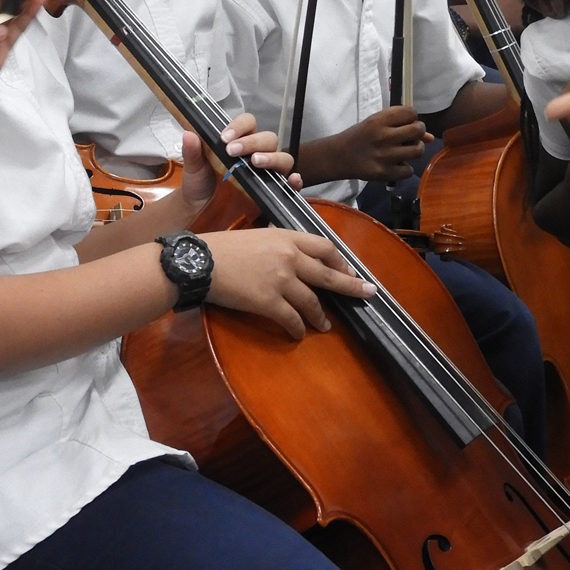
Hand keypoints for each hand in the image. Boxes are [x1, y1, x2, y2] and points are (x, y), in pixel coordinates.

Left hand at [178, 113, 299, 212]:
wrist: (201, 213)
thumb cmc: (200, 185)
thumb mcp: (194, 169)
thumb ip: (193, 152)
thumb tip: (189, 134)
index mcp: (239, 141)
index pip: (248, 123)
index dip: (240, 126)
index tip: (225, 137)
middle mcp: (257, 153)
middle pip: (268, 138)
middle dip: (253, 142)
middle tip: (233, 152)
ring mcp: (268, 173)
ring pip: (283, 158)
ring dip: (272, 158)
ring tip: (255, 163)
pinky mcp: (274, 192)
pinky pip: (291, 185)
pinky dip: (295, 182)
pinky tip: (292, 181)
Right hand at [201, 228, 374, 338]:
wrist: (201, 262)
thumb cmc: (222, 247)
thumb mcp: (256, 235)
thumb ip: (277, 244)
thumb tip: (290, 256)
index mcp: (286, 238)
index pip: (324, 248)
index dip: (340, 261)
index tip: (349, 270)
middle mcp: (289, 258)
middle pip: (328, 274)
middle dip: (351, 286)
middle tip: (368, 293)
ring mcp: (281, 281)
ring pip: (312, 301)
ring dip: (321, 316)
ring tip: (326, 326)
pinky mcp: (269, 302)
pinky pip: (291, 319)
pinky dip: (298, 328)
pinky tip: (299, 334)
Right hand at [343, 106, 430, 181]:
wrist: (339, 156)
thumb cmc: (360, 136)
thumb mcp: (376, 123)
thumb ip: (401, 125)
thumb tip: (430, 136)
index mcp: (379, 120)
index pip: (411, 112)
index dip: (412, 117)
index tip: (406, 122)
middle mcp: (383, 136)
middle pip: (418, 130)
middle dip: (419, 132)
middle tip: (411, 137)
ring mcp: (385, 156)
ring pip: (418, 151)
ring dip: (415, 150)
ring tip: (405, 151)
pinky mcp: (384, 173)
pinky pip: (409, 171)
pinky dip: (405, 168)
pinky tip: (396, 165)